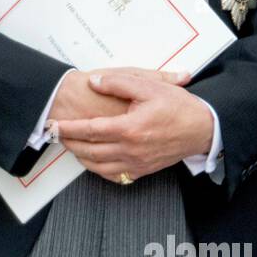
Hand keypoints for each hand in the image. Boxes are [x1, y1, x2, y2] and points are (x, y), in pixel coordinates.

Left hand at [50, 70, 212, 183]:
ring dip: (80, 156)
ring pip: (98, 166)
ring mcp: (136, 163)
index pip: (89, 130)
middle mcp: (130, 150)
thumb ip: (119, 82)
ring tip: (70, 144)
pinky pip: (113, 175)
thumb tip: (94, 81)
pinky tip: (92, 159)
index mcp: (129, 129)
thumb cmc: (178, 107)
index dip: (68, 128)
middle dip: (69, 142)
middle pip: (89, 150)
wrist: (202, 128)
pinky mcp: (142, 170)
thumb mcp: (149, 85)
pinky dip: (97, 168)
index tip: (54, 125)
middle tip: (56, 134)